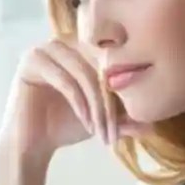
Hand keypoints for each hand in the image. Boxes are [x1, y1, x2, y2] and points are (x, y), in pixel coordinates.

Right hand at [0, 38, 151, 158]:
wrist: (32, 144)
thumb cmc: (66, 126)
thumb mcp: (101, 118)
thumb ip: (124, 117)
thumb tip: (153, 125)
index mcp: (82, 46)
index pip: (112, 59)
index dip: (122, 88)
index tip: (128, 120)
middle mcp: (64, 41)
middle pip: (98, 64)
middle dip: (109, 100)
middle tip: (114, 130)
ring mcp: (45, 48)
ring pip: (83, 73)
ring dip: (96, 105)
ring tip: (101, 130)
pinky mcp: (31, 60)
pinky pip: (65, 80)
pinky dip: (79, 103)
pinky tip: (86, 123)